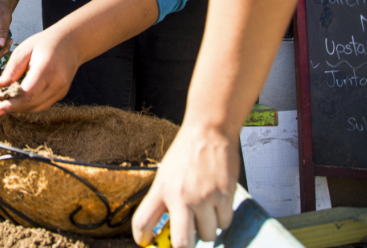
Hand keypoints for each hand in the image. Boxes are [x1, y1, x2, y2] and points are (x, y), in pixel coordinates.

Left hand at [0, 26, 81, 115]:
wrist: (71, 42)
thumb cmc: (46, 43)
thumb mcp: (24, 49)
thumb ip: (12, 69)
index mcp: (47, 69)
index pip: (28, 94)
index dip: (11, 104)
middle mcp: (57, 83)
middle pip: (31, 104)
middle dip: (11, 108)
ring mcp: (61, 90)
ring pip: (36, 108)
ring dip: (18, 109)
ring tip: (1, 104)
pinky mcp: (61, 94)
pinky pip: (42, 105)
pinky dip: (27, 106)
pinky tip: (15, 101)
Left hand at [131, 122, 238, 247]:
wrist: (209, 131)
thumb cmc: (187, 152)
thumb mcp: (166, 174)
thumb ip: (164, 199)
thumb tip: (164, 225)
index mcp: (161, 189)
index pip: (142, 221)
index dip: (142, 237)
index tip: (145, 241)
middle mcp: (181, 196)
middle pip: (182, 244)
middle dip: (184, 247)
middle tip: (185, 240)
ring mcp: (204, 198)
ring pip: (208, 235)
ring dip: (207, 229)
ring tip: (204, 211)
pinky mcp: (224, 196)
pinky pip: (224, 223)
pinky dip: (222, 218)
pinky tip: (217, 202)